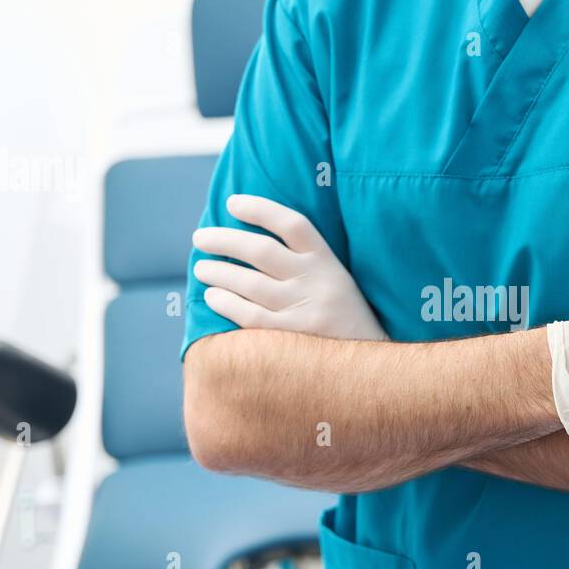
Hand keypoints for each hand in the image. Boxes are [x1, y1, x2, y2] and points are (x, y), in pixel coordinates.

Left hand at [192, 195, 387, 340]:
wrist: (368, 364)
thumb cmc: (342, 317)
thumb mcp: (335, 281)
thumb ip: (304, 263)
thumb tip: (250, 243)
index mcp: (327, 262)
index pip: (292, 224)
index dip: (261, 209)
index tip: (233, 204)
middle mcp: (316, 281)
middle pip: (261, 250)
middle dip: (224, 239)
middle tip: (200, 237)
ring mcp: (304, 310)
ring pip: (250, 283)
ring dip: (218, 271)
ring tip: (202, 268)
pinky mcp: (292, 338)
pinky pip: (250, 315)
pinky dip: (226, 303)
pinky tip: (212, 297)